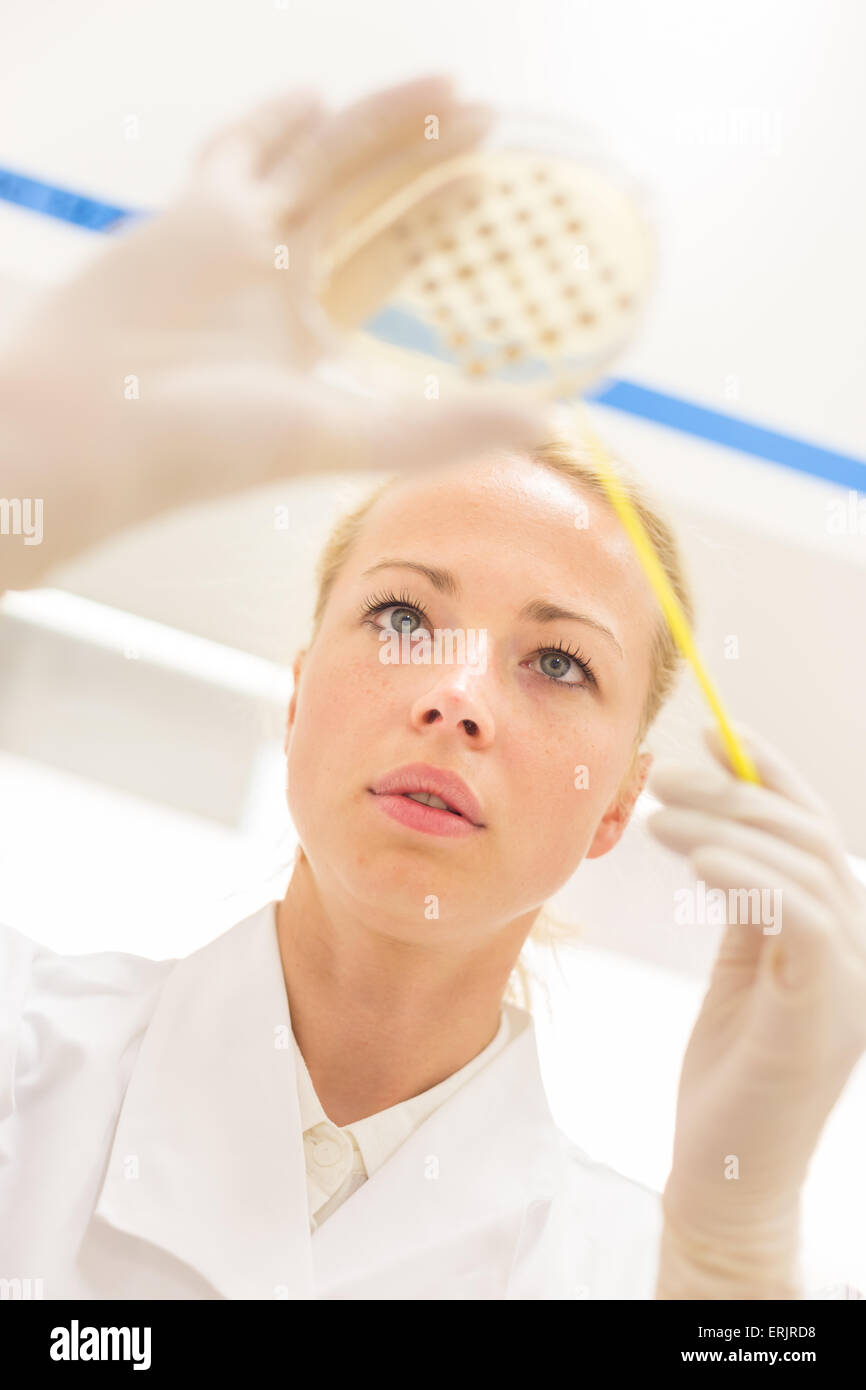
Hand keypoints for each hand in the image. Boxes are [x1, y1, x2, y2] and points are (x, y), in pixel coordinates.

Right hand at [0, 75, 546, 588]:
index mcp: (312, 340)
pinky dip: (275, 123)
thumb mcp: (339, 436)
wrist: (82, 421)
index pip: (394, 268)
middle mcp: (280, 287)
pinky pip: (239, 153)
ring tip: (450, 94)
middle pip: (369, 205)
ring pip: (322, 165)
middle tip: (489, 127)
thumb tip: (547, 425)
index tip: (499, 202)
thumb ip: (440, 429)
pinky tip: (318, 97)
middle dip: (427, 164)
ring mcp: (237, 243)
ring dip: (384, 126)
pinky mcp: (194, 211)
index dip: (444, 232)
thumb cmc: (200, 444)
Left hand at [645, 723, 865, 1293]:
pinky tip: (699, 858)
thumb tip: (722, 827)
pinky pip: (803, 921)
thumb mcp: (741, 967)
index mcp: (833, 931)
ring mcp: (847, 982)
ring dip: (731, 827)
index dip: (771, 771)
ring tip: (662, 816)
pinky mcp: (824, 1014)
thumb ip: (747, 902)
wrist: (727, 1176)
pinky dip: (753, 877)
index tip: (715, 735)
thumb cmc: (728, 1073)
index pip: (811, 827)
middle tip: (666, 778)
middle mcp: (854, 948)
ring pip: (807, 868)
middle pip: (808, 836)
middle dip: (736, 793)